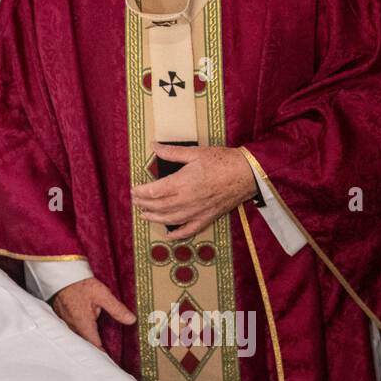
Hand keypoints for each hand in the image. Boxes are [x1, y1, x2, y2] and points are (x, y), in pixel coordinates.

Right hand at [51, 277, 135, 350]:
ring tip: (98, 343)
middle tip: (107, 354)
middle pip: (85, 343)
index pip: (94, 346)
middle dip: (95, 348)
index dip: (103, 355)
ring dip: (87, 339)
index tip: (111, 362)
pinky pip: (72, 328)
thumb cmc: (79, 283)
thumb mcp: (102, 294)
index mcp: (83, 324)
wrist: (61, 273)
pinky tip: (86, 328)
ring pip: (78, 335)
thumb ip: (116, 309)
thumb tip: (131, 320)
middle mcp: (72, 326)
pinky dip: (80, 331)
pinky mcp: (62, 315)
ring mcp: (65, 321)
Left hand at [131, 144, 257, 240]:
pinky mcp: (207, 217)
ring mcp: (197, 211)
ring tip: (145, 216)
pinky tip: (169, 235)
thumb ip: (172, 152)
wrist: (247, 173)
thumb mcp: (195, 153)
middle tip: (135, 202)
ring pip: (170, 220)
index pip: (153, 192)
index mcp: (181, 183)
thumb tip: (154, 145)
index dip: (140, 192)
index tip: (133, 190)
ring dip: (155, 219)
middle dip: (144, 205)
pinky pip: (189, 230)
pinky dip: (177, 234)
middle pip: (158, 207)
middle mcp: (186, 200)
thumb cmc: (222, 161)